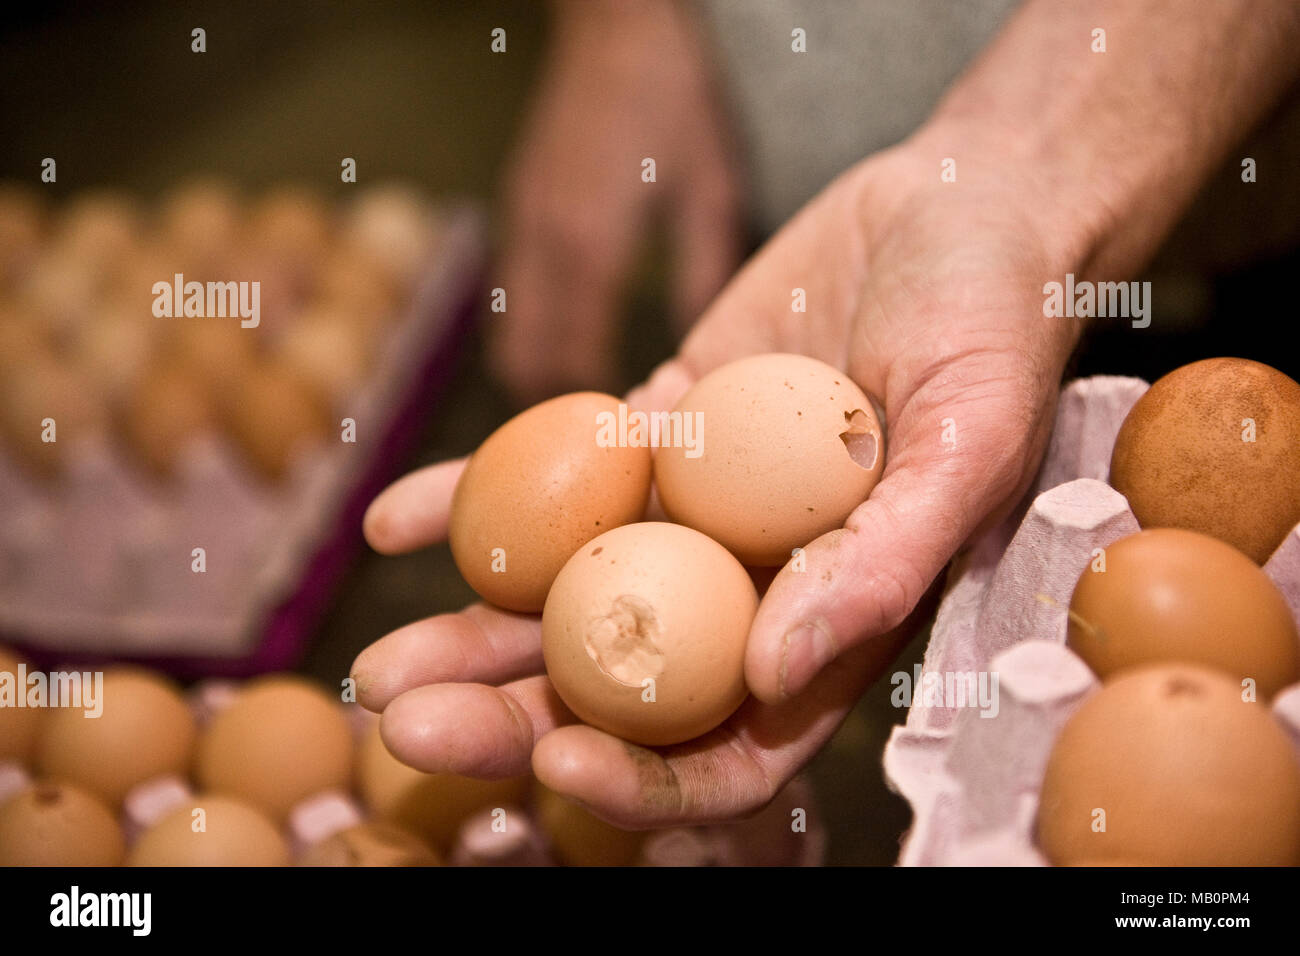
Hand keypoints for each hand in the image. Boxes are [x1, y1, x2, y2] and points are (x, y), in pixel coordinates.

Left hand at [354, 134, 1086, 827]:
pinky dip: (471, 499)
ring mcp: (688, 514)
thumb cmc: (993, 330)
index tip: (558, 765)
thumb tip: (777, 671)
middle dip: (511, 720)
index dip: (646, 778)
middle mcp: (748, 587)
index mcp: (831, 624)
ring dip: (465, 635)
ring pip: (563, 598)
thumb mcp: (967, 441)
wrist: (953, 211)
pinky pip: (548, 478)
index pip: (734, 745)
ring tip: (374, 665)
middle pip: (619, 686)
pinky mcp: (648, 434)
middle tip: (407, 724)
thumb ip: (886, 560)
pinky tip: (394, 518)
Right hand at [491, 0, 742, 402]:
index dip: (597, 416)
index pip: (575, 363)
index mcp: (593, 248)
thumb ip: (703, 269)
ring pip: (512, 334)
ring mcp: (522, 225)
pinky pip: (513, 295)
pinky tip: (576, 332)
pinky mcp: (518, 208)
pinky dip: (537, 327)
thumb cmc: (676, 97)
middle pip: (527, 363)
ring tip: (587, 399)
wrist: (615, 19)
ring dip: (543, 370)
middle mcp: (543, 246)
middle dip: (558, 407)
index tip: (627, 445)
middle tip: (601, 435)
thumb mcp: (709, 185)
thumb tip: (706, 344)